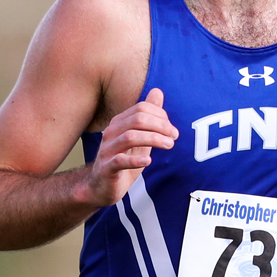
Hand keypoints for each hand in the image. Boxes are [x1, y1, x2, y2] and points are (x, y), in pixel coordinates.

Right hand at [83, 88, 176, 206]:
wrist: (102, 186)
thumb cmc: (123, 159)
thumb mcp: (139, 137)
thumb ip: (148, 117)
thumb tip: (158, 91)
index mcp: (119, 122)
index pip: (141, 108)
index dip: (160, 116)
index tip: (172, 130)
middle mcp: (111, 132)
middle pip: (137, 119)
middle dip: (160, 126)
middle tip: (174, 137)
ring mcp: (107, 150)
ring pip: (130, 137)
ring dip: (154, 139)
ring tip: (169, 145)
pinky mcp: (107, 167)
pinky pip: (120, 160)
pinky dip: (135, 159)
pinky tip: (148, 161)